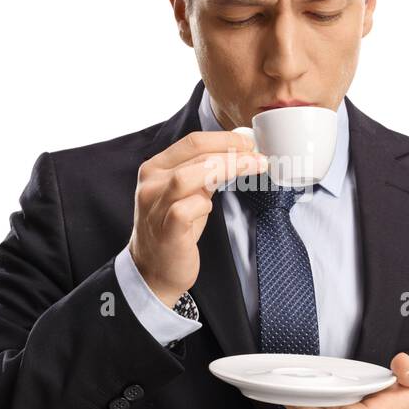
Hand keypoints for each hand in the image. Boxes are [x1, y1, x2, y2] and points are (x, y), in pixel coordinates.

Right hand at [128, 130, 267, 306]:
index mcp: (155, 168)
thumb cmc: (174, 230)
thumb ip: (204, 173)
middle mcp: (151, 183)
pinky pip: (187, 207)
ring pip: (190, 175)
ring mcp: (156, 206)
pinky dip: (203, 204)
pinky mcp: (165, 228)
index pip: (192, 142)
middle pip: (196, 154)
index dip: (224, 139)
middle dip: (232, 151)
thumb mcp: (186, 193)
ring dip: (225, 168)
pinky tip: (209, 207)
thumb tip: (237, 152)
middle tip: (257, 157)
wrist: (153, 269)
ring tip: (251, 169)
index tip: (248, 143)